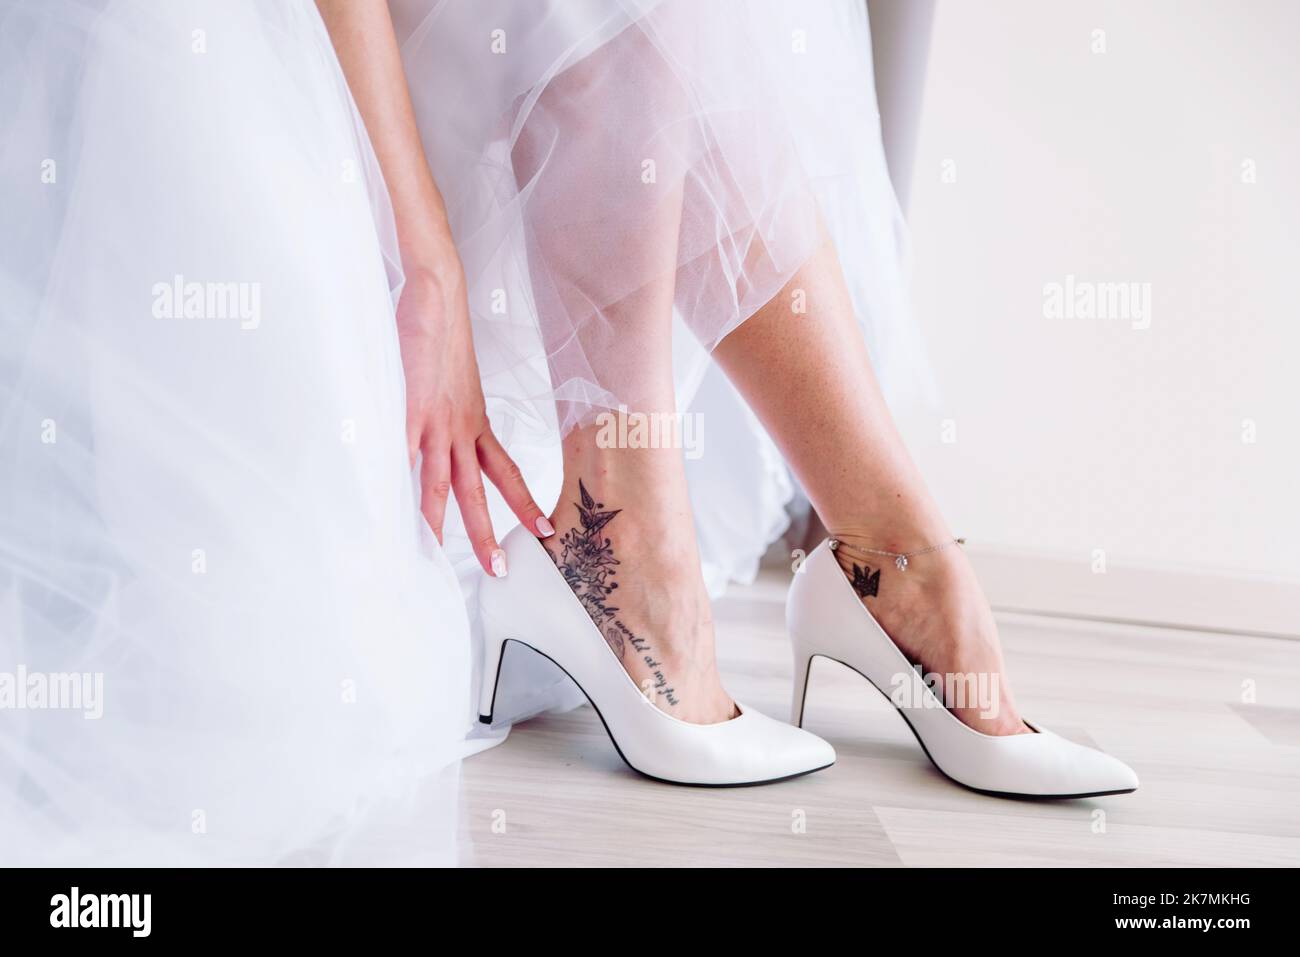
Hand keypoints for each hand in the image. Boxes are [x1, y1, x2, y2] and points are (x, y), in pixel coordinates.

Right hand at [396, 256, 552, 575]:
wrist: (439, 294)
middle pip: (477, 491)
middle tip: (499, 569)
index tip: (542, 531)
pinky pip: (403, 449)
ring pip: (440, 480)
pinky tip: (392, 504)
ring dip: (439, 520)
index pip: (505, 473)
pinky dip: (398, 479)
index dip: (524, 503)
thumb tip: (430, 441)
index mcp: (475, 423)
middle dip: (488, 533)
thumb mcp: (453, 387)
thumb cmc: (442, 339)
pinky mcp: (410, 404)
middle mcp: (461, 427)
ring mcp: (435, 418)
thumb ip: (445, 416)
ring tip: (437, 553)